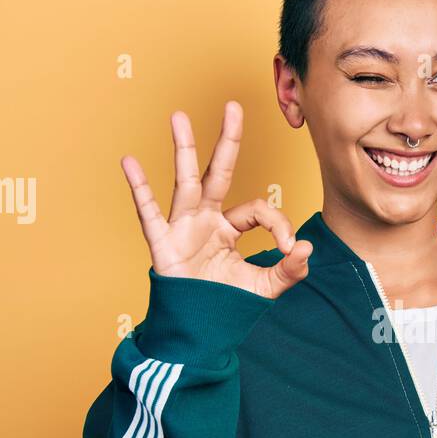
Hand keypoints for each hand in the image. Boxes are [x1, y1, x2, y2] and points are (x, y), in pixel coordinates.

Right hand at [120, 102, 311, 298]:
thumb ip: (289, 270)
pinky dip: (139, 189)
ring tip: (179, 117)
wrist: (197, 331)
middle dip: (227, 141)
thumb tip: (306, 248)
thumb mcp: (265, 288)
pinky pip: (149, 213)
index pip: (258, 211)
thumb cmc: (226, 306)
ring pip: (186, 182)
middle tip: (233, 105)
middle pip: (219, 173)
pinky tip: (130, 162)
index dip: (278, 225)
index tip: (289, 248)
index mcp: (230, 228)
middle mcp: (206, 220)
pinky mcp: (163, 244)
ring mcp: (183, 228)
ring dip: (184, 149)